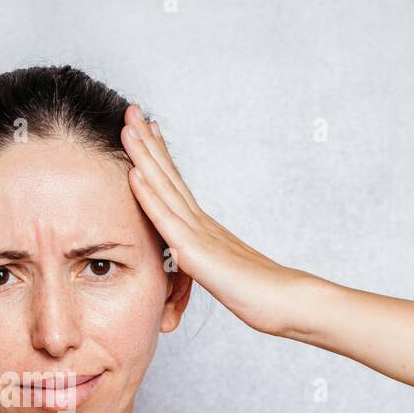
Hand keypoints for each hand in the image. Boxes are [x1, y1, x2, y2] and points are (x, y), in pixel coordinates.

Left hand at [120, 103, 301, 335]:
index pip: (176, 184)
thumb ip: (205, 261)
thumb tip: (192, 258)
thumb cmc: (260, 293)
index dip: (160, 155)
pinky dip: (149, 194)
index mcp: (205, 227)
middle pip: (169, 175)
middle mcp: (201, 222)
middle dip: (148, 142)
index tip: (146, 128)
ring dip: (144, 156)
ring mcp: (198, 233)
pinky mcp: (196, 251)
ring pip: (164, 188)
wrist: (285, 302)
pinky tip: (134, 173)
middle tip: (132, 110)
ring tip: (129, 127)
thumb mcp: (221, 273)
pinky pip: (167, 220)